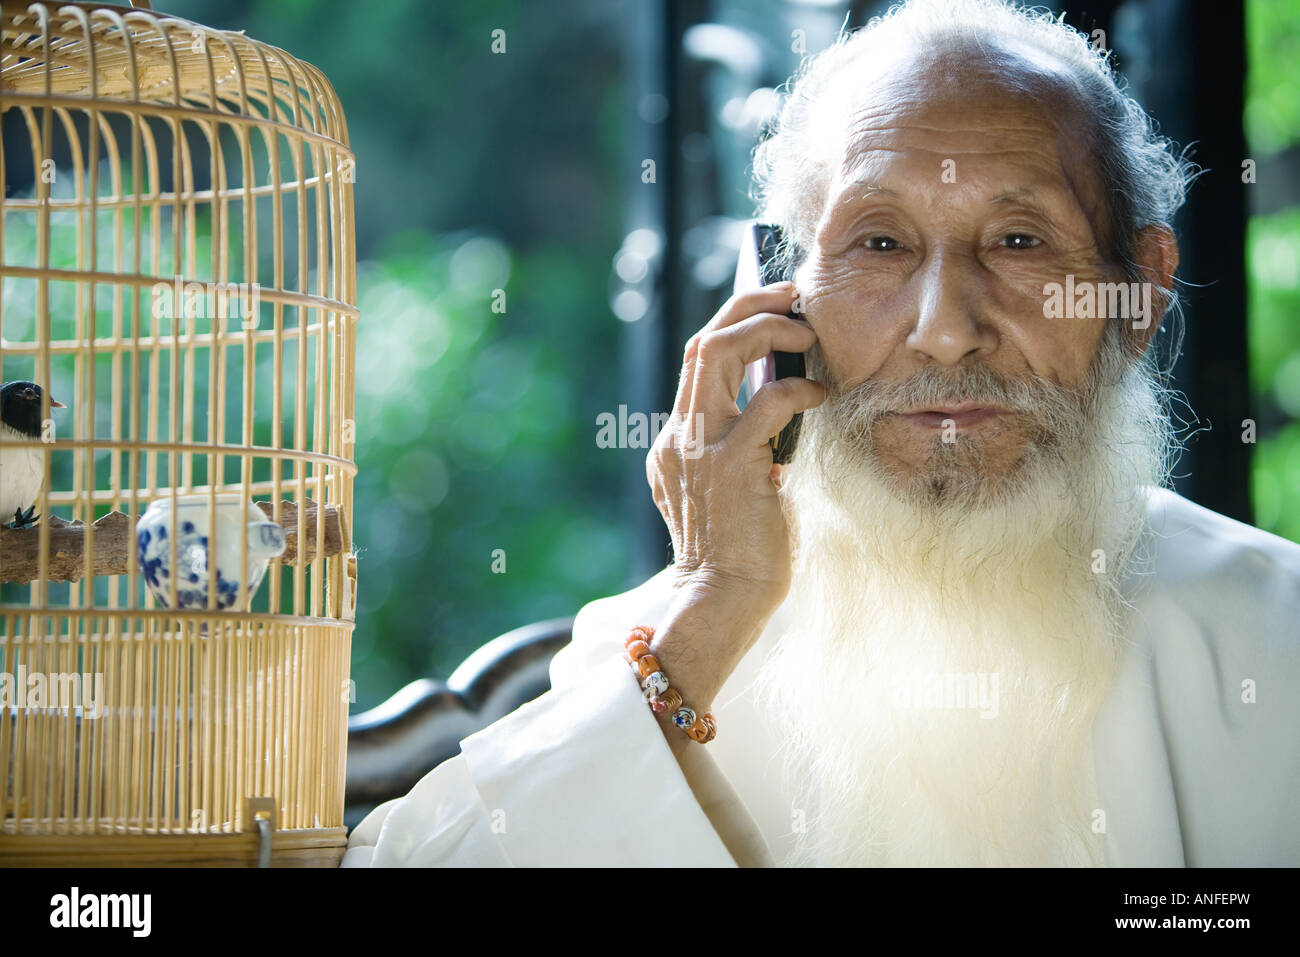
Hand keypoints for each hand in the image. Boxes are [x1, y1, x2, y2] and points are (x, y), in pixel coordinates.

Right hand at [644, 282, 824, 701]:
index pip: (698, 361)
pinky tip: (821, 395)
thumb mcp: (731, 491)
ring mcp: (699, 447)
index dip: (736, 324)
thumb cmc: (740, 553)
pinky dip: (798, 389)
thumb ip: (740, 451)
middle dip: (747, 304)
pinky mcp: (730, 464)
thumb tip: (778, 417)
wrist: (723, 600)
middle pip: (700, 341)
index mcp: (677, 441)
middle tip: (792, 293)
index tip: (776, 311)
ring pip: (716, 352)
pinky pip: (766, 402)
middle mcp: (680, 435)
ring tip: (804, 330)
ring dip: (766, 328)